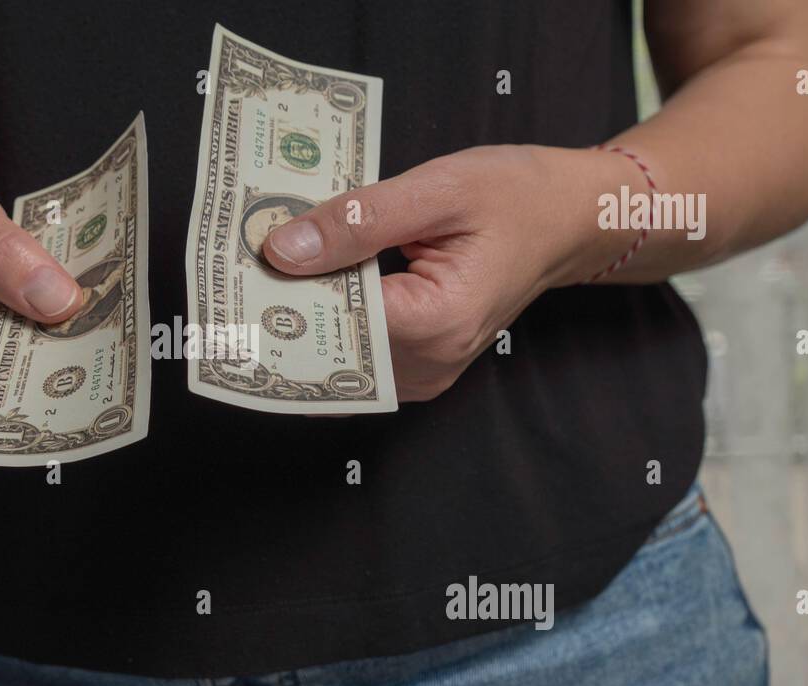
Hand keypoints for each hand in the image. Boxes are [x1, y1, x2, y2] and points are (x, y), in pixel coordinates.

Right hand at [0, 176, 81, 423]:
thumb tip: (61, 300)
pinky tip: (46, 324)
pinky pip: (15, 387)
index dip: (64, 327)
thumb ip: (3, 250)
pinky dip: (36, 355)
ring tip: (68, 308)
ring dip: (54, 349)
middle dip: (66, 340)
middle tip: (98, 302)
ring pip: (27, 387)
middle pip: (28, 376)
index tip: (101, 302)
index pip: (20, 349)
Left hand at [262, 145, 636, 402]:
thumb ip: (358, 221)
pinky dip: (331, 316)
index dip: (283, 290)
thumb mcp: (438, 189)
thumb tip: (282, 249)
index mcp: (434, 322)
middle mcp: (427, 364)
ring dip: (305, 308)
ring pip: (337, 351)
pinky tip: (314, 278)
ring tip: (278, 261)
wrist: (569, 220)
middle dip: (286, 300)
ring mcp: (422, 374)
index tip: (238, 266)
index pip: (331, 319)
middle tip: (245, 258)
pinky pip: (356, 351)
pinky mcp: (416, 368)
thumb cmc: (516, 196)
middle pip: (328, 342)